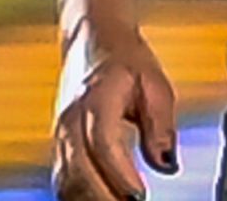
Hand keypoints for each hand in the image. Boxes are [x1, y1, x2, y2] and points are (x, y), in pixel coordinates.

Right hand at [52, 23, 178, 200]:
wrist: (93, 40)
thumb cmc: (128, 61)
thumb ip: (161, 127)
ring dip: (90, 200)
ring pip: (65, 180)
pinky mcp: (58, 146)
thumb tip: (167, 167)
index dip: (119, 174)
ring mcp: (59, 135)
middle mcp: (69, 122)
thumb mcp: (156, 85)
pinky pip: (62, 179)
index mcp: (95, 101)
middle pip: (78, 171)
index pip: (103, 145)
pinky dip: (78, 197)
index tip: (140, 197)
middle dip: (103, 198)